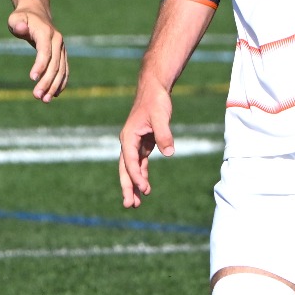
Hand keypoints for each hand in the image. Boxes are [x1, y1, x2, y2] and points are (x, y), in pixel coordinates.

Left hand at [7, 5, 67, 101]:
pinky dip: (61, 82)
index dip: (40, 65)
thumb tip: (21, 28)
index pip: (44, 51)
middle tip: (37, 96)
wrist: (36, 12)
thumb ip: (17, 24)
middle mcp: (57, 41)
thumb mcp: (15, 18)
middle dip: (46, 81)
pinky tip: (55, 95)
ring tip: (45, 100)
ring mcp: (61, 48)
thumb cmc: (22, 18)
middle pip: (54, 64)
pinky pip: (64, 70)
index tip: (32, 79)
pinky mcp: (62, 54)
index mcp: (46, 33)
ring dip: (54, 86)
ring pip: (61, 70)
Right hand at [117, 82, 174, 207]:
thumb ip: (164, 135)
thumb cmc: (156, 101)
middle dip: (127, 187)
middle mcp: (129, 142)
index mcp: (129, 136)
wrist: (154, 89)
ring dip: (134, 185)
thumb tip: (169, 153)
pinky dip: (142, 175)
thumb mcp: (161, 116)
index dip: (136, 176)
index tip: (145, 189)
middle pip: (125, 169)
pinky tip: (145, 188)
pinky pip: (140, 164)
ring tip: (136, 203)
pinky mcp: (143, 143)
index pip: (130, 161)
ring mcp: (135, 144)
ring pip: (132, 169)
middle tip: (129, 205)